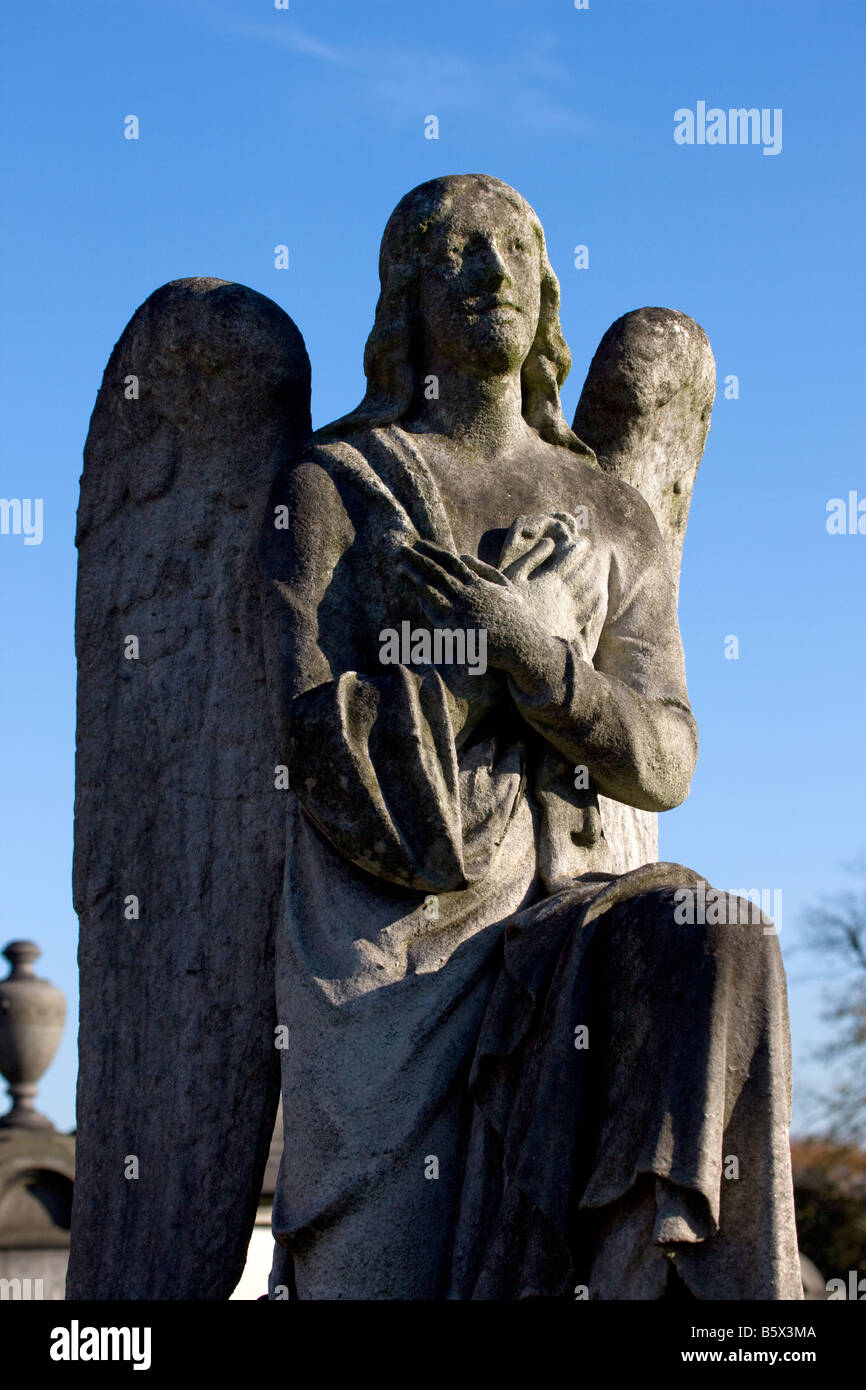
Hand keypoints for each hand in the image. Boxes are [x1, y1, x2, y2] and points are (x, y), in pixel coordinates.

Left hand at [395, 538, 547, 676]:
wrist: (521, 644)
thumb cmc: (516, 615)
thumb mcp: (505, 585)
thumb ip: (484, 569)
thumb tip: (463, 555)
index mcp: (477, 583)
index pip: (450, 561)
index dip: (433, 551)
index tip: (419, 543)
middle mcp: (466, 595)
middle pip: (436, 572)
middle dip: (418, 559)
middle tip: (402, 549)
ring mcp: (459, 613)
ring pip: (431, 591)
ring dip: (415, 578)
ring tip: (401, 568)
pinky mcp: (454, 632)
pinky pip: (434, 615)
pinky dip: (425, 604)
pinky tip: (417, 595)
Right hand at [499, 513, 601, 644]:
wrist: (512, 639)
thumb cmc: (507, 605)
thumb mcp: (514, 577)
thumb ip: (532, 557)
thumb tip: (549, 542)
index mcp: (550, 580)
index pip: (569, 559)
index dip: (578, 548)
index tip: (583, 542)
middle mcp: (564, 594)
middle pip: (582, 572)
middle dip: (588, 561)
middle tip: (593, 553)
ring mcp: (569, 611)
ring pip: (589, 589)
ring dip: (595, 577)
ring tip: (597, 569)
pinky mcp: (571, 627)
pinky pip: (589, 611)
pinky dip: (597, 600)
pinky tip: (600, 594)